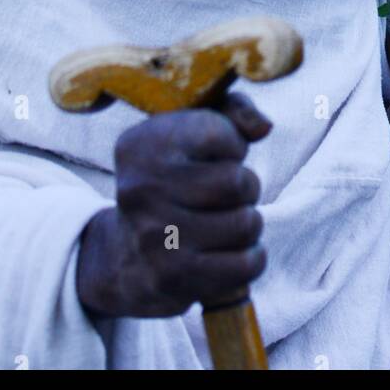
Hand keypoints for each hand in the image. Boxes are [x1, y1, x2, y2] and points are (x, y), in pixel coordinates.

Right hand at [76, 93, 269, 318]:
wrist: (126, 256)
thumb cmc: (174, 181)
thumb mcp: (190, 132)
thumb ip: (233, 112)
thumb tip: (263, 127)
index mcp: (142, 145)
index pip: (216, 133)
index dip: (233, 144)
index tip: (218, 153)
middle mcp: (142, 189)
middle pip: (239, 182)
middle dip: (246, 186)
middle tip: (226, 194)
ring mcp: (156, 236)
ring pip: (247, 223)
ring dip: (247, 222)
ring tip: (225, 221)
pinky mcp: (175, 277)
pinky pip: (246, 264)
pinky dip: (251, 257)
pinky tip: (231, 250)